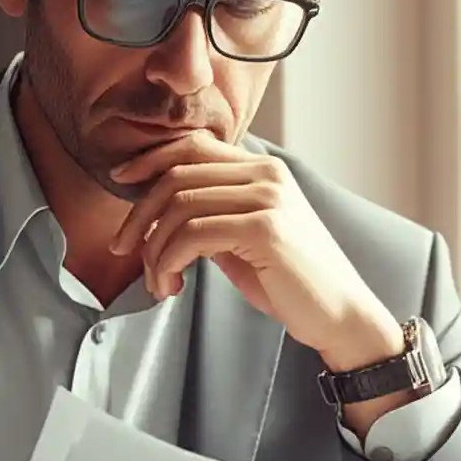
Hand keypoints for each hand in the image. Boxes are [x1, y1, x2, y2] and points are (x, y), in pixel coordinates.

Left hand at [109, 132, 403, 371]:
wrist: (340, 314)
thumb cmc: (289, 281)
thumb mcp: (243, 238)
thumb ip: (211, 215)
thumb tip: (157, 212)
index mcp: (262, 169)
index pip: (192, 146)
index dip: (149, 160)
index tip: (120, 182)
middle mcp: (266, 174)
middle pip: (177, 176)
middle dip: (139, 215)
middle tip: (122, 249)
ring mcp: (268, 198)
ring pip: (179, 208)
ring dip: (154, 250)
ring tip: (158, 283)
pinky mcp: (265, 230)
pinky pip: (192, 235)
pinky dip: (169, 261)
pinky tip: (172, 285)